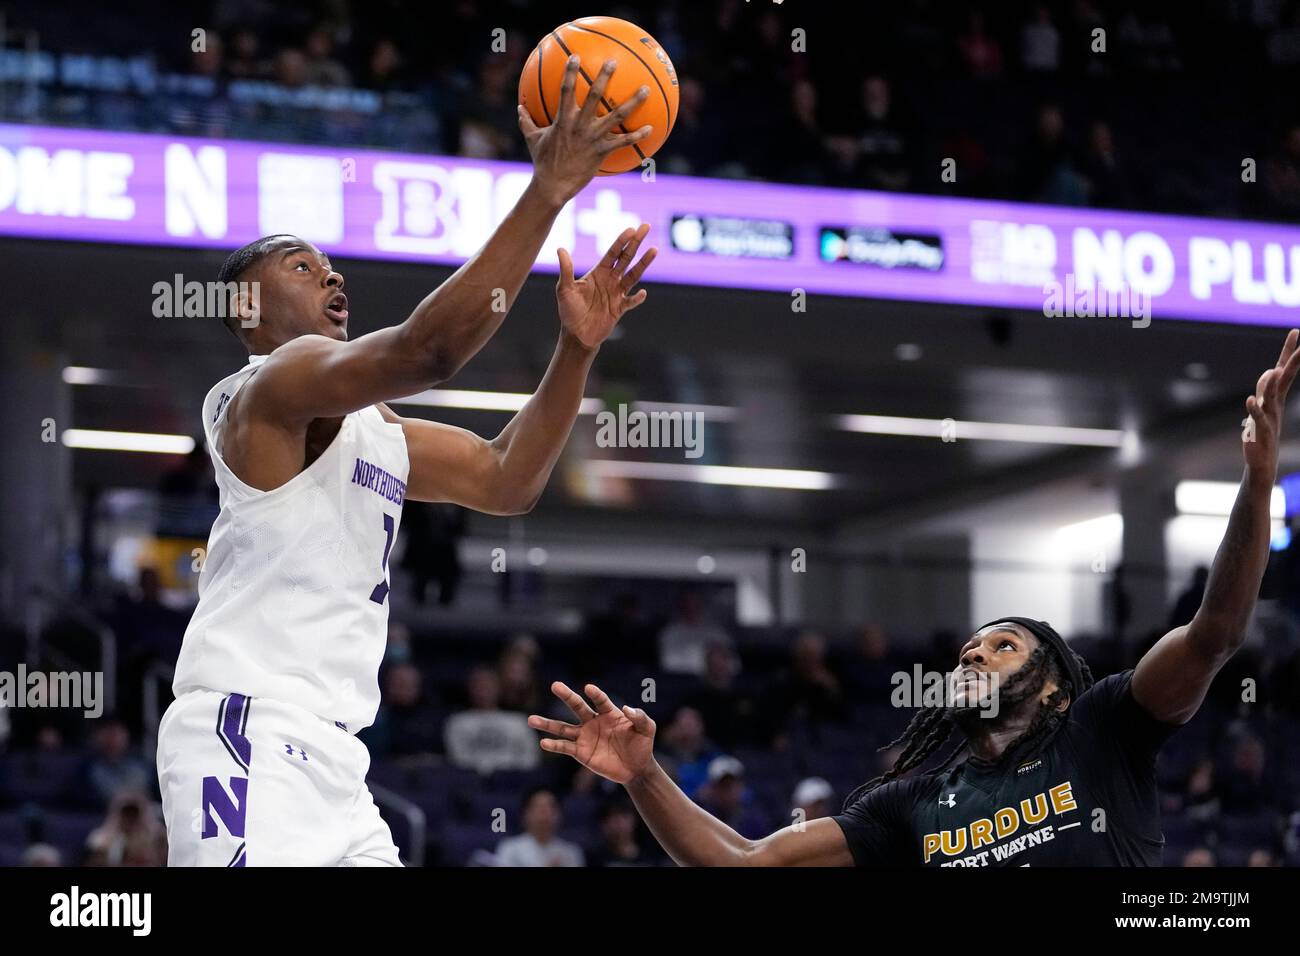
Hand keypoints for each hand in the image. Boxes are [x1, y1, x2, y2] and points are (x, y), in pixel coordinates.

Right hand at [519, 56, 651, 206]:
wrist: (553, 186)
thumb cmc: (542, 162)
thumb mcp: (532, 139)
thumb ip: (526, 122)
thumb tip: (519, 108)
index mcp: (563, 120)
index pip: (566, 90)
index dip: (570, 72)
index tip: (576, 56)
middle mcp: (579, 125)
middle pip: (594, 96)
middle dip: (604, 77)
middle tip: (613, 62)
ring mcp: (592, 138)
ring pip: (616, 117)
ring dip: (632, 103)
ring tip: (645, 90)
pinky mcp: (602, 151)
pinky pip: (623, 142)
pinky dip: (637, 135)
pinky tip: (650, 128)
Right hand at [528, 682, 655, 784]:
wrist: (636, 768)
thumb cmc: (642, 744)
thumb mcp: (647, 729)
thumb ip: (640, 717)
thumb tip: (627, 708)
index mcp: (609, 712)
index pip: (601, 700)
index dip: (596, 694)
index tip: (588, 688)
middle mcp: (593, 721)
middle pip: (577, 706)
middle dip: (566, 696)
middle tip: (555, 685)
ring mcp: (585, 736)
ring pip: (563, 728)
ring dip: (547, 724)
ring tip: (531, 719)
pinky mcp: (581, 752)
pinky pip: (565, 747)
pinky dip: (554, 745)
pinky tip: (543, 742)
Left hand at [555, 223, 656, 349]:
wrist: (576, 334)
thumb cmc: (569, 311)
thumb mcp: (564, 289)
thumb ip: (566, 270)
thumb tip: (560, 249)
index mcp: (598, 272)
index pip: (612, 253)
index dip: (621, 241)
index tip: (631, 229)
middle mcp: (610, 280)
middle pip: (626, 258)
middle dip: (636, 243)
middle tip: (646, 226)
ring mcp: (617, 293)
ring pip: (633, 275)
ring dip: (643, 263)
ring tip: (654, 250)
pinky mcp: (620, 309)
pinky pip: (631, 302)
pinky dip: (637, 298)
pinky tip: (642, 293)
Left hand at [1243, 328, 1299, 479]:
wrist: (1263, 460)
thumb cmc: (1263, 432)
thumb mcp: (1265, 406)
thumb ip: (1267, 388)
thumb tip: (1272, 370)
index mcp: (1276, 396)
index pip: (1284, 370)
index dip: (1290, 352)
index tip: (1295, 331)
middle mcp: (1274, 403)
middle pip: (1284, 379)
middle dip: (1292, 363)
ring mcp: (1268, 416)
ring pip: (1271, 397)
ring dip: (1271, 384)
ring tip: (1274, 370)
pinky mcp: (1258, 430)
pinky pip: (1256, 417)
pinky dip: (1254, 409)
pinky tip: (1250, 400)